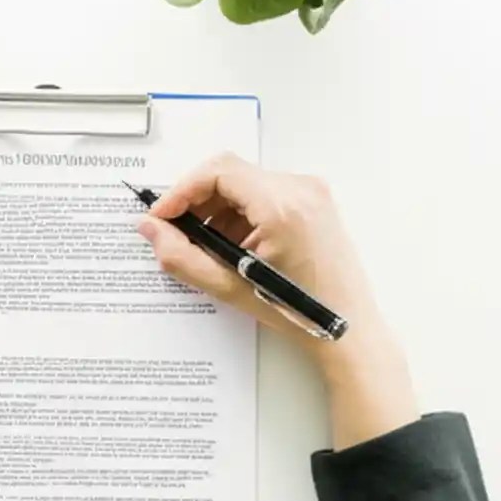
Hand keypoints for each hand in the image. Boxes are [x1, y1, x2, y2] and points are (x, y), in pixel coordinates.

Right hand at [137, 153, 418, 448]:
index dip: (181, 190)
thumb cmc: (300, 311)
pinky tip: (235, 245)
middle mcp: (301, 190)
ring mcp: (311, 193)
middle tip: (177, 230)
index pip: (218, 172)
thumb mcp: (230, 286)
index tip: (162, 213)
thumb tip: (152, 229)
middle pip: (230, 173)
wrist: (348, 328)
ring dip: (218, 209)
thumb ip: (182, 256)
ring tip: (210, 246)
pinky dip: (241, 213)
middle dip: (197, 200)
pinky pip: (264, 193)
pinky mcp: (314, 201)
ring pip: (245, 183)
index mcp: (282, 207)